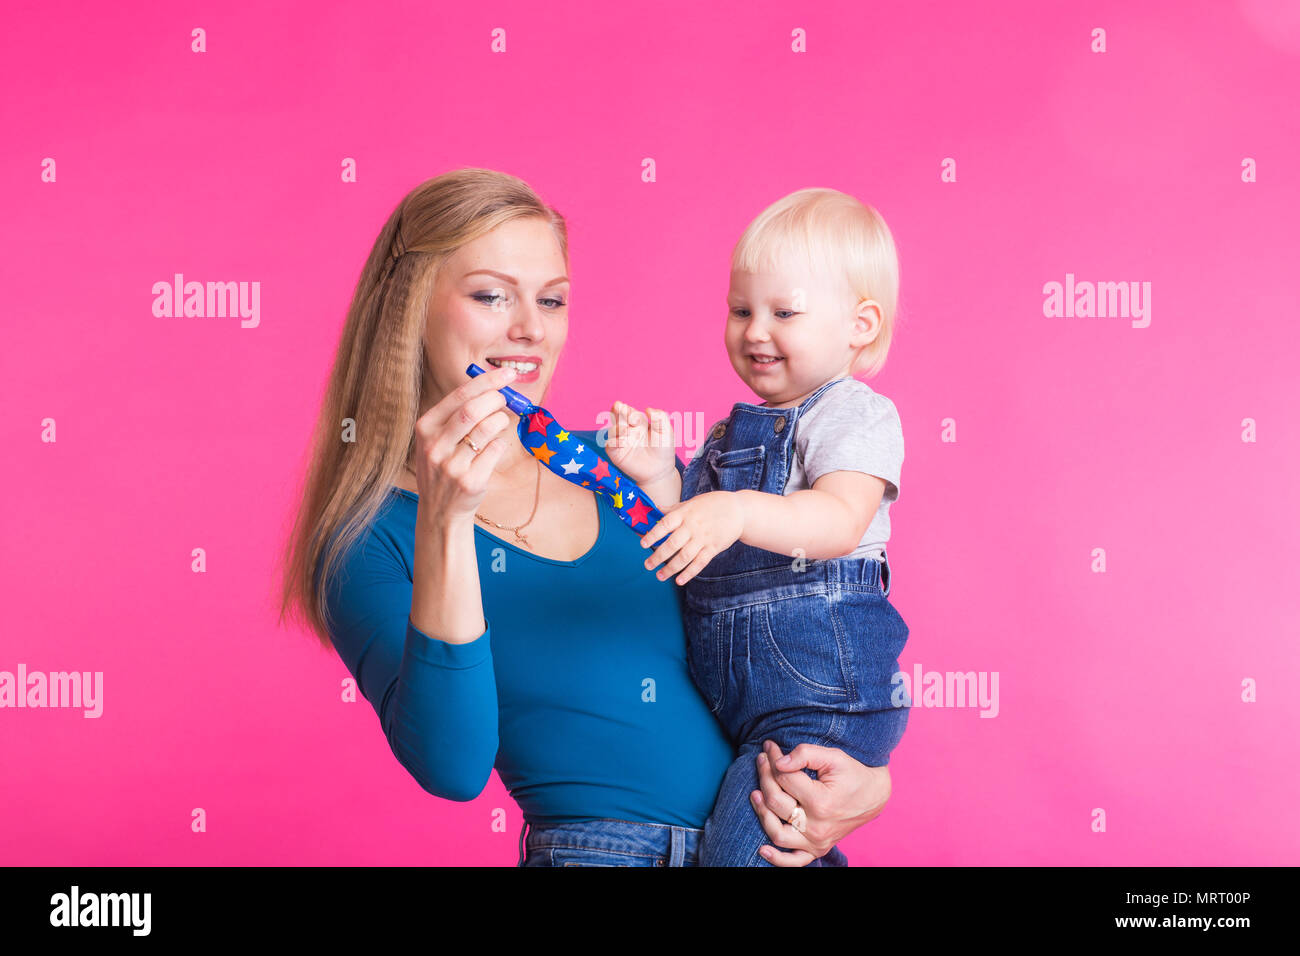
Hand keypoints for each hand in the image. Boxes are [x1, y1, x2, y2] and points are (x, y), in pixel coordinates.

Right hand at [409, 363, 519, 526]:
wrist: (440, 512)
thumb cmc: (445, 467)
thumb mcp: (437, 440)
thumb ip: (458, 415)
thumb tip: (494, 387)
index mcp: (425, 428)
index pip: (459, 395)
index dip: (487, 381)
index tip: (507, 374)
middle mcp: (434, 446)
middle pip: (473, 410)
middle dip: (496, 399)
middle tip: (507, 399)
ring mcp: (451, 466)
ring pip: (487, 429)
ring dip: (502, 420)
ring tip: (501, 422)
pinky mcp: (470, 481)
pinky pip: (496, 451)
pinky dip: (501, 444)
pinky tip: (494, 448)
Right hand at [606, 401, 676, 485]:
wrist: (661, 470)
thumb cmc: (664, 450)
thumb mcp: (666, 431)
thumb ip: (660, 418)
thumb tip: (647, 409)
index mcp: (638, 423)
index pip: (629, 411)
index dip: (628, 409)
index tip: (635, 417)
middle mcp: (628, 430)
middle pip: (617, 416)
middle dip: (616, 409)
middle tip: (618, 406)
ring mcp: (622, 442)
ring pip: (612, 430)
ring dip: (617, 428)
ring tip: (627, 431)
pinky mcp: (617, 454)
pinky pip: (610, 445)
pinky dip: (614, 442)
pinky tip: (624, 443)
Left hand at [639, 491, 742, 585]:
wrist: (738, 510)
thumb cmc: (712, 504)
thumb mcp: (692, 502)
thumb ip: (674, 509)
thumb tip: (655, 508)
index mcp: (685, 513)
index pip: (665, 525)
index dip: (653, 535)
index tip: (642, 544)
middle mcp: (693, 526)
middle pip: (672, 544)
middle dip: (658, 557)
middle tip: (647, 565)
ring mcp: (703, 538)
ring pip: (684, 556)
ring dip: (670, 568)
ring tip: (660, 576)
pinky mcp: (713, 548)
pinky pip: (699, 563)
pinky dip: (689, 573)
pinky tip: (679, 580)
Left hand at [751, 740, 891, 866]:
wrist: (874, 796)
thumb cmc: (853, 774)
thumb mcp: (833, 757)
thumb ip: (805, 754)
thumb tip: (778, 762)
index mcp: (821, 801)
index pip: (784, 778)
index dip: (773, 759)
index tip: (769, 746)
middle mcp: (817, 826)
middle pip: (776, 802)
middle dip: (764, 776)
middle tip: (762, 759)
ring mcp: (817, 841)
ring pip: (777, 832)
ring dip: (761, 812)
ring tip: (755, 792)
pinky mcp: (817, 849)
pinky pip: (794, 861)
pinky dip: (777, 859)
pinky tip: (762, 849)